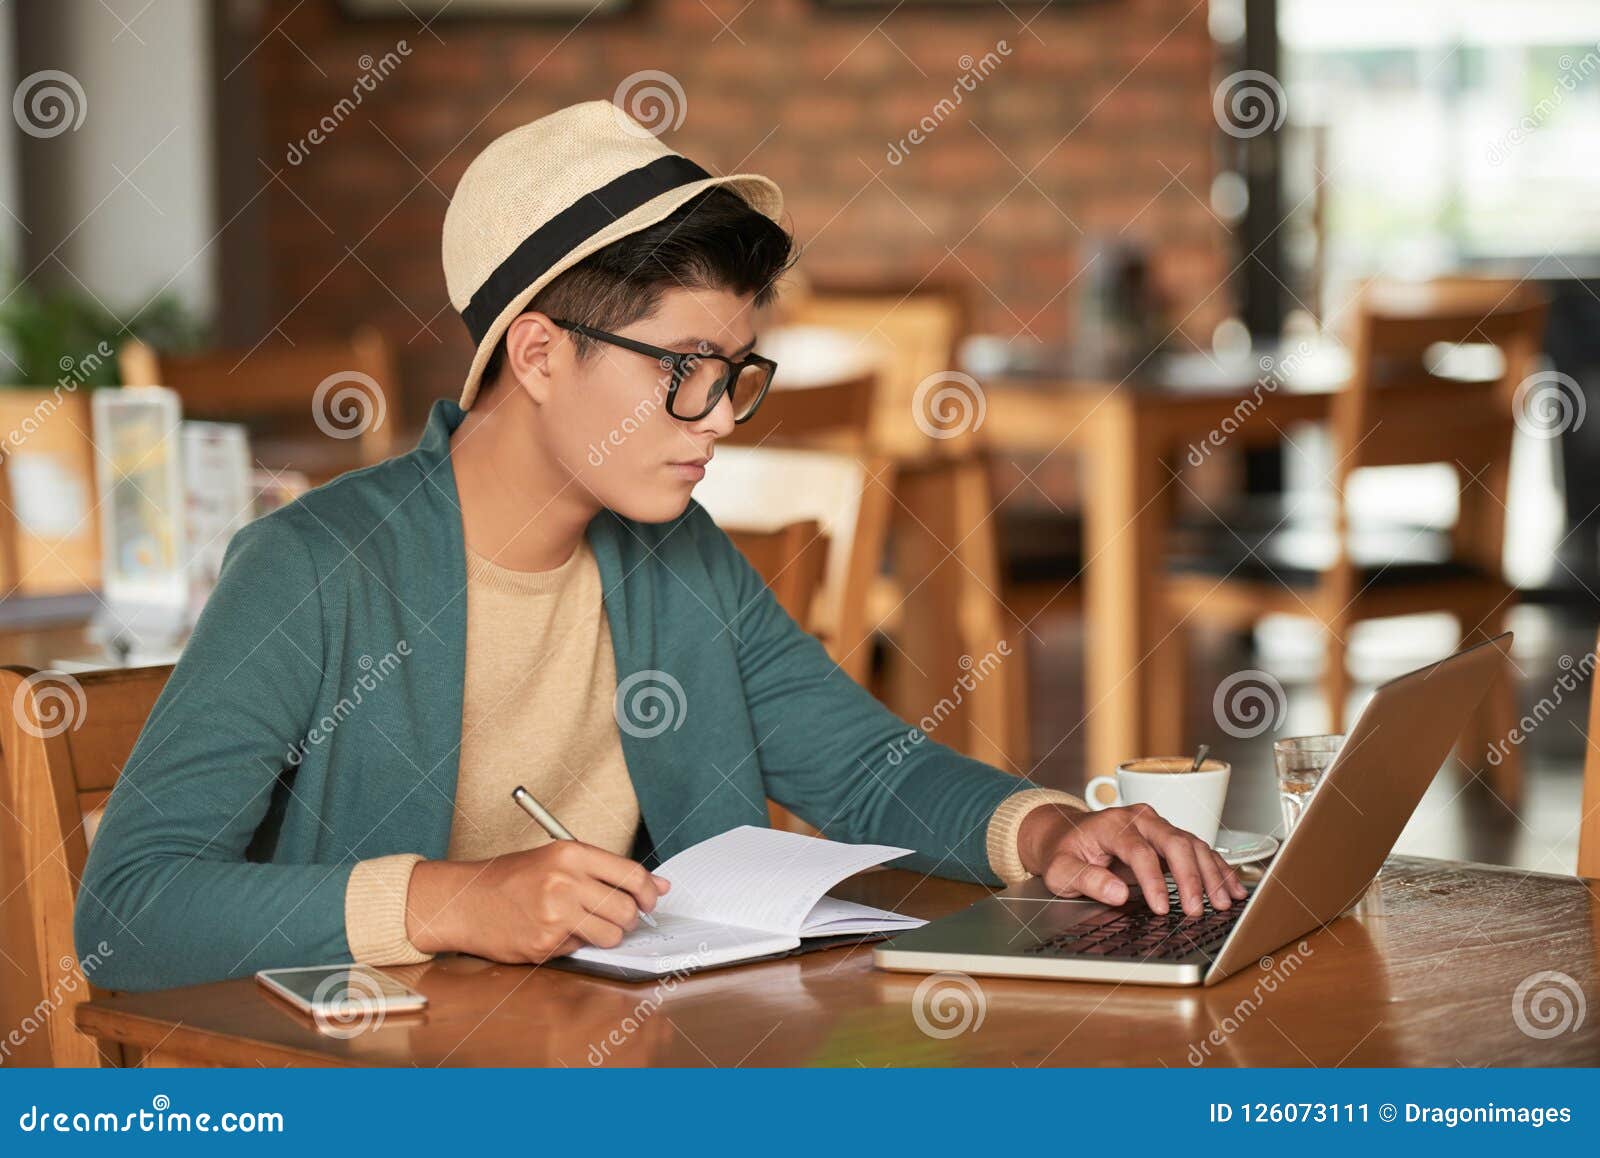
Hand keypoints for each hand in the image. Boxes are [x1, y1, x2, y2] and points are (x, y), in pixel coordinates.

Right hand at [405, 842, 669, 961]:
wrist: (463, 901)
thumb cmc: (509, 879)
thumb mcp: (556, 860)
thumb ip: (606, 871)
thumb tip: (659, 887)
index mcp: (570, 854)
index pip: (631, 873)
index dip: (648, 892)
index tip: (649, 901)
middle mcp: (565, 882)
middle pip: (626, 909)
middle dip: (628, 919)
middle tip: (616, 918)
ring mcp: (555, 915)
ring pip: (611, 935)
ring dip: (606, 936)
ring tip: (584, 926)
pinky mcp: (545, 944)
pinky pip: (581, 949)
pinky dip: (574, 945)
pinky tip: (553, 932)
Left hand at [1017, 803, 1246, 915]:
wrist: (1066, 835)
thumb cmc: (1064, 852)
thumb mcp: (1061, 870)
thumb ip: (1087, 880)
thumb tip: (1118, 893)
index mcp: (1111, 824)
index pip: (1139, 851)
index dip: (1153, 880)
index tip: (1161, 908)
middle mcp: (1139, 819)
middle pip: (1173, 842)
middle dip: (1189, 877)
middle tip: (1196, 909)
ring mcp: (1157, 826)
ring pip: (1192, 845)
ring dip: (1210, 874)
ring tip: (1222, 902)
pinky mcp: (1169, 838)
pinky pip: (1199, 851)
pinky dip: (1217, 869)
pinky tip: (1231, 888)